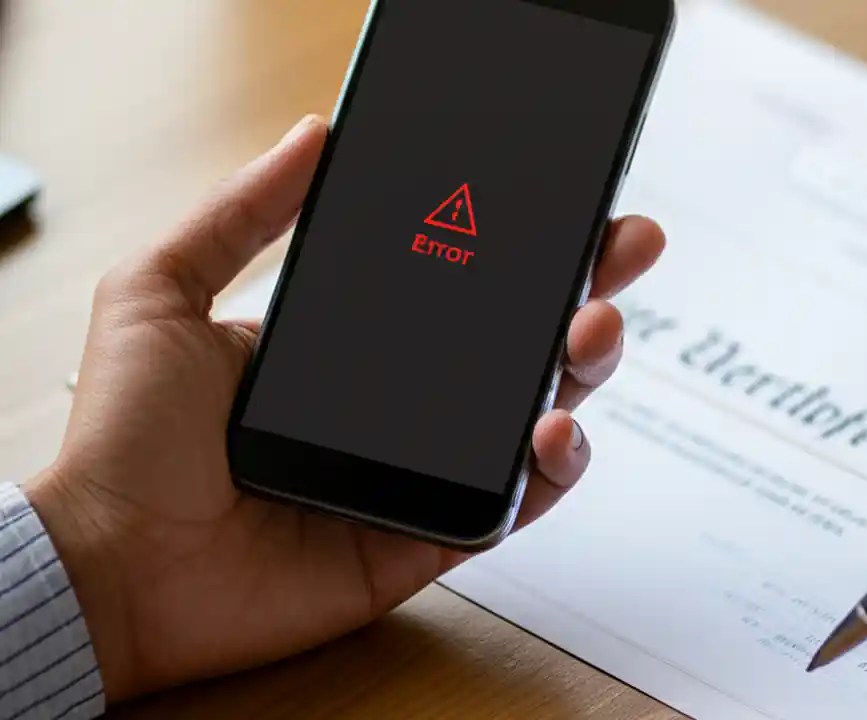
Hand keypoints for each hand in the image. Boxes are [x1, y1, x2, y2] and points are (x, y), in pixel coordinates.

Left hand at [25, 115, 665, 701]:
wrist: (112, 563)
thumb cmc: (125, 437)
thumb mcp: (165, 289)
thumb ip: (243, 212)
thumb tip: (315, 135)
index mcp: (355, 347)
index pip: (461, 289)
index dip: (523, 250)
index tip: (570, 208)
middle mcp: (400, 408)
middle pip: (519, 346)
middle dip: (584, 293)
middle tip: (621, 249)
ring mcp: (419, 474)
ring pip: (532, 418)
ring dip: (581, 370)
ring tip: (591, 329)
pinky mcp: (427, 540)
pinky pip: (510, 506)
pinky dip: (551, 472)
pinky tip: (555, 429)